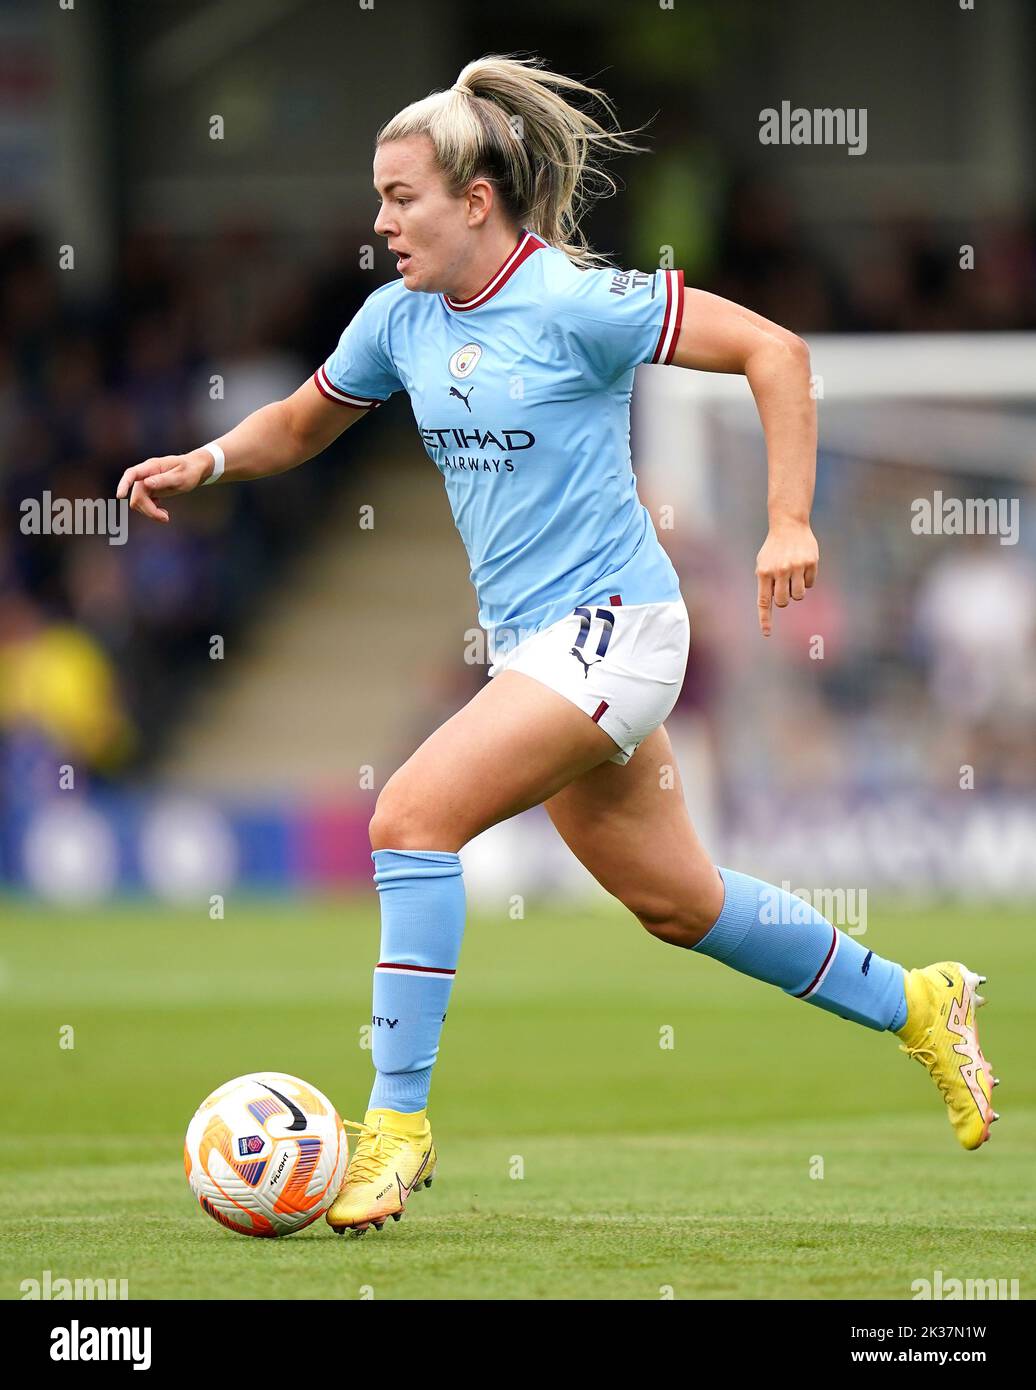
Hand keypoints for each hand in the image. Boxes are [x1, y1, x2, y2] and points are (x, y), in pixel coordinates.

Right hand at [116, 451, 213, 523]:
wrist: (194, 469)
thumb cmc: (190, 471)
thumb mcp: (181, 477)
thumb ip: (164, 480)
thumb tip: (147, 483)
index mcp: (152, 467)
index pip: (132, 474)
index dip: (124, 484)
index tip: (120, 496)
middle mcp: (146, 474)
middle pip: (137, 495)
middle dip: (148, 509)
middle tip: (165, 518)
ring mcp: (146, 483)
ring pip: (138, 502)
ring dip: (150, 512)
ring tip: (166, 516)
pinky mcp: (149, 491)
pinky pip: (143, 504)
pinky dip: (151, 511)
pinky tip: (162, 510)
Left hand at [755, 518, 818, 636]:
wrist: (789, 525)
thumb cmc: (774, 549)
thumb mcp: (763, 564)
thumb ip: (765, 583)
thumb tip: (772, 603)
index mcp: (764, 572)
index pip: (764, 601)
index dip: (765, 619)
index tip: (767, 634)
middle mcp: (779, 570)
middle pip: (784, 601)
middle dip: (784, 598)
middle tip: (784, 586)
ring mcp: (796, 566)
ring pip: (799, 595)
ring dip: (797, 591)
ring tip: (793, 576)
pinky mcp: (811, 563)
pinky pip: (810, 584)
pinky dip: (807, 579)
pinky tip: (803, 566)